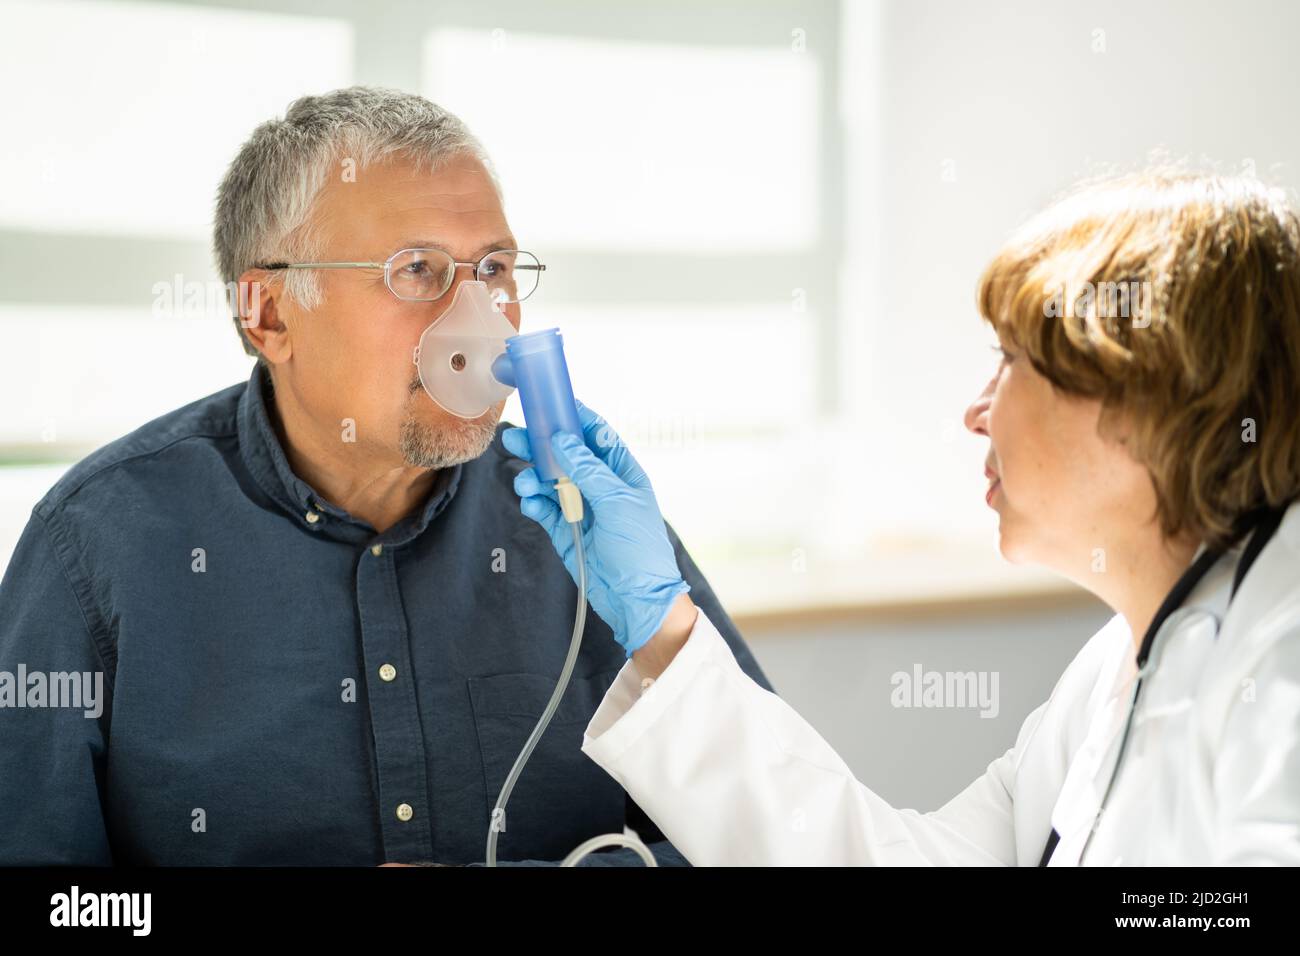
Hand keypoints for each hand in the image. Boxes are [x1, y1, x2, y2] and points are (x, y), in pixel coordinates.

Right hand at [502, 400, 690, 656]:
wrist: (637, 602)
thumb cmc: (640, 551)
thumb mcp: (617, 503)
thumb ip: (588, 470)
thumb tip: (562, 440)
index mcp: (622, 474)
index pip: (597, 436)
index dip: (576, 418)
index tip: (552, 403)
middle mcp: (601, 487)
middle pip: (566, 456)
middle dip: (541, 447)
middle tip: (516, 438)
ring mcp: (583, 509)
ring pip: (550, 483)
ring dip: (534, 479)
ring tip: (524, 485)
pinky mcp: (567, 531)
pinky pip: (545, 510)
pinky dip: (535, 505)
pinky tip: (530, 505)